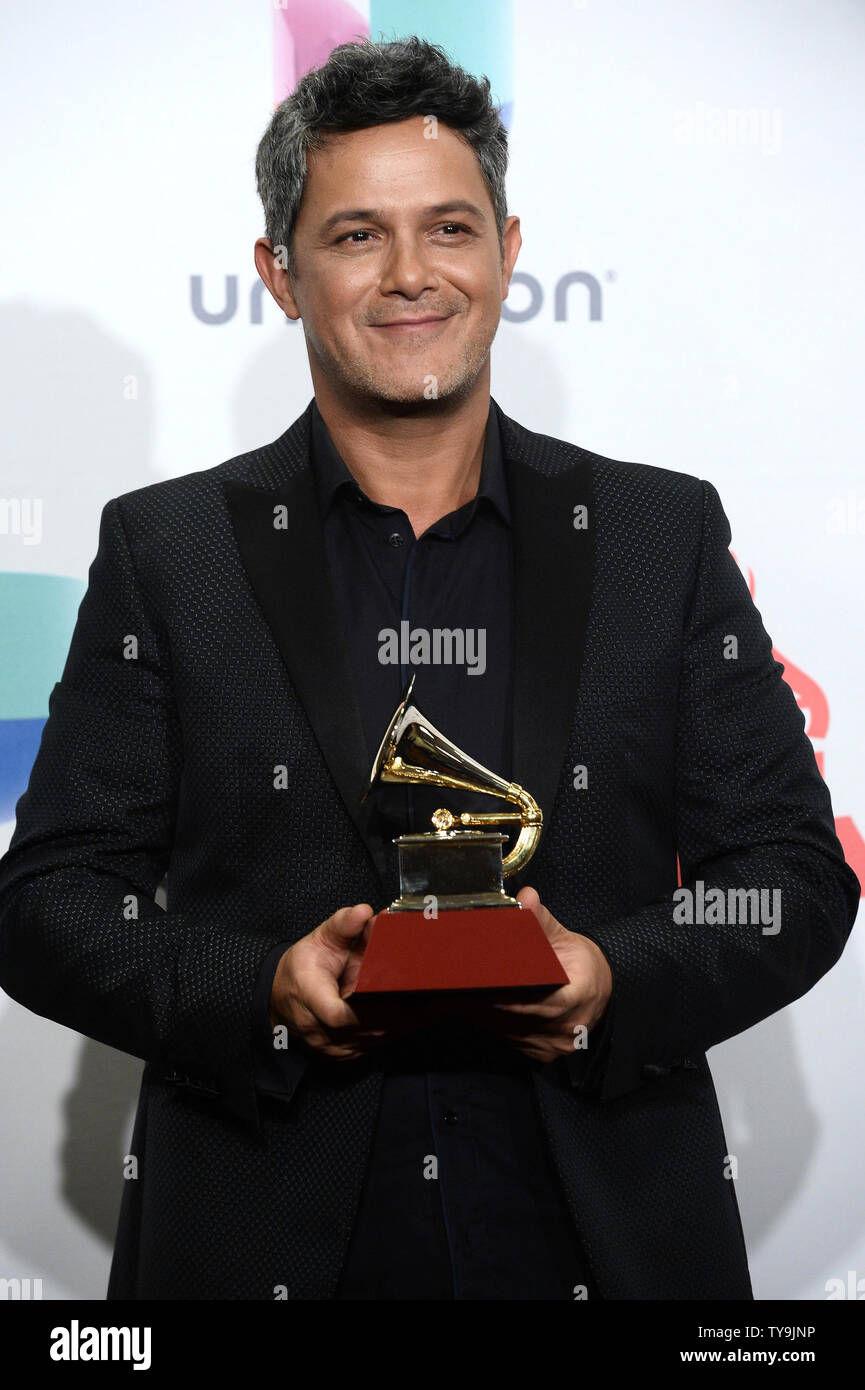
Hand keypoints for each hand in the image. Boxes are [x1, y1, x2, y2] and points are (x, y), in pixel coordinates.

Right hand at [268, 904, 442, 1060]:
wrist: (282, 998)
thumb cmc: (300, 969)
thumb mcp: (317, 940)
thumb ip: (342, 926)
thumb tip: (363, 911)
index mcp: (308, 996)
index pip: (338, 1014)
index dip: (369, 1008)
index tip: (397, 990)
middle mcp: (320, 1029)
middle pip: (368, 1028)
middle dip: (403, 1008)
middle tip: (436, 989)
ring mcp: (334, 1046)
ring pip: (378, 1038)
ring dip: (409, 1019)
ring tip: (443, 1000)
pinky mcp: (348, 1053)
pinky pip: (378, 1042)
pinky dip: (402, 1027)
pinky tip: (428, 1013)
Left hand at [454, 886, 612, 1063]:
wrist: (602, 993)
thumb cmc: (583, 965)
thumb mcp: (566, 938)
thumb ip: (542, 920)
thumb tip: (526, 896)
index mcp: (576, 998)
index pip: (538, 1003)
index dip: (507, 996)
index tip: (481, 985)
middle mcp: (564, 1029)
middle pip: (515, 1018)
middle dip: (485, 1000)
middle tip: (458, 981)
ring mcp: (551, 1045)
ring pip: (506, 1031)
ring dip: (482, 1012)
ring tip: (458, 990)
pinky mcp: (539, 1053)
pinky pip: (508, 1038)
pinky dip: (491, 1022)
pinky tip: (474, 1005)